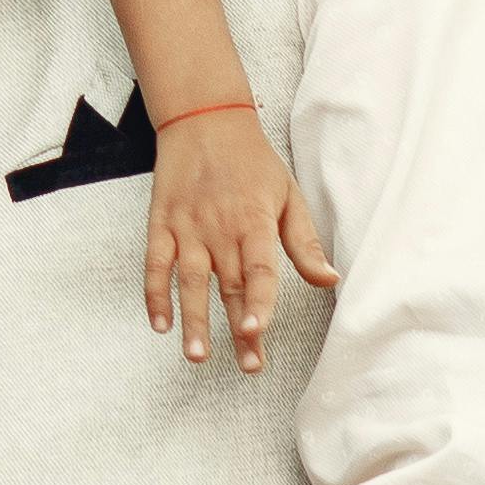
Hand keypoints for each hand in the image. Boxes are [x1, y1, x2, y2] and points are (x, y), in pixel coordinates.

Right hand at [145, 107, 335, 370]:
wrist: (204, 119)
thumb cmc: (253, 162)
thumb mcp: (287, 195)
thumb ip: (304, 242)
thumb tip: (330, 279)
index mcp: (254, 221)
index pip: (259, 270)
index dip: (258, 303)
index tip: (257, 332)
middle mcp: (219, 227)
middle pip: (230, 286)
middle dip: (238, 329)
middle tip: (248, 365)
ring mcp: (186, 227)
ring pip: (189, 282)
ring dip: (192, 320)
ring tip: (197, 356)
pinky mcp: (161, 224)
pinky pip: (155, 264)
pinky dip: (154, 294)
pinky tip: (159, 324)